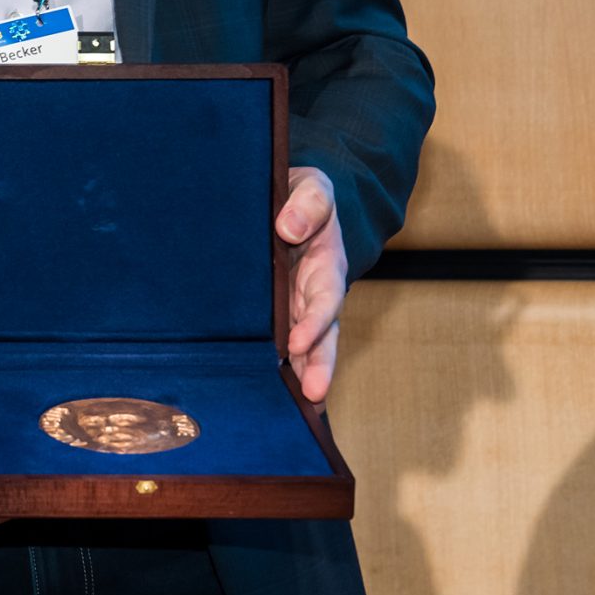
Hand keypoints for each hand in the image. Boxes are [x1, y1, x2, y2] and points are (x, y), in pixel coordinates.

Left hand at [277, 164, 348, 402]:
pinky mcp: (278, 310)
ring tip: (302, 407)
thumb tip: (289, 229)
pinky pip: (281, 340)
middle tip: (313, 395)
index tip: (298, 343)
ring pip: (305, 346)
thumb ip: (307, 204)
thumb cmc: (301, 193)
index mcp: (325, 264)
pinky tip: (269, 393)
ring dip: (304, 374)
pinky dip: (282, 366)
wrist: (289, 197)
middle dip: (319, 364)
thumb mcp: (312, 187)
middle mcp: (314, 292)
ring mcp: (297, 305)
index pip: (324, 297)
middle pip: (322, 334)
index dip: (315, 321)